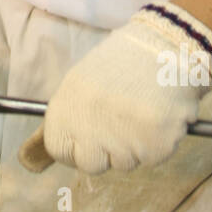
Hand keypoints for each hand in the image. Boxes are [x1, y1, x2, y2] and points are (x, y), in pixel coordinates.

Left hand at [18, 3, 211, 174]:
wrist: (166, 46)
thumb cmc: (124, 62)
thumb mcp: (82, 81)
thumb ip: (69, 115)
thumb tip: (46, 151)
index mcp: (66, 109)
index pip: (59, 150)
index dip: (75, 147)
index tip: (89, 138)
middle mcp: (89, 129)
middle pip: (91, 165)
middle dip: (106, 152)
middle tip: (121, 125)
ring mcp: (122, 141)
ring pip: (125, 163)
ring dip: (134, 146)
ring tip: (142, 111)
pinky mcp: (153, 147)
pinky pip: (153, 158)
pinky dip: (159, 143)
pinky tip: (160, 115)